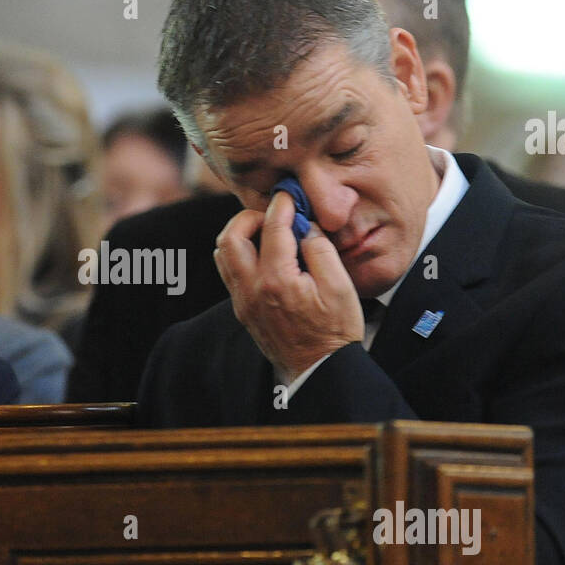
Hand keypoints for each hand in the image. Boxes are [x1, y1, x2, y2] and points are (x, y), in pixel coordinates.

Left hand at [213, 192, 365, 377]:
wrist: (319, 370)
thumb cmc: (335, 330)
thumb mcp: (340, 287)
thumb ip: (320, 250)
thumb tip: (305, 226)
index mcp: (277, 280)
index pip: (271, 228)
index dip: (282, 204)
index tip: (289, 194)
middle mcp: (252, 290)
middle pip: (230, 237)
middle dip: (249, 217)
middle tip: (273, 214)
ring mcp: (243, 301)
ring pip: (223, 255)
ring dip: (241, 235)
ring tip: (268, 233)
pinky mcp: (243, 310)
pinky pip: (230, 272)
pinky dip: (242, 254)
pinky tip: (266, 255)